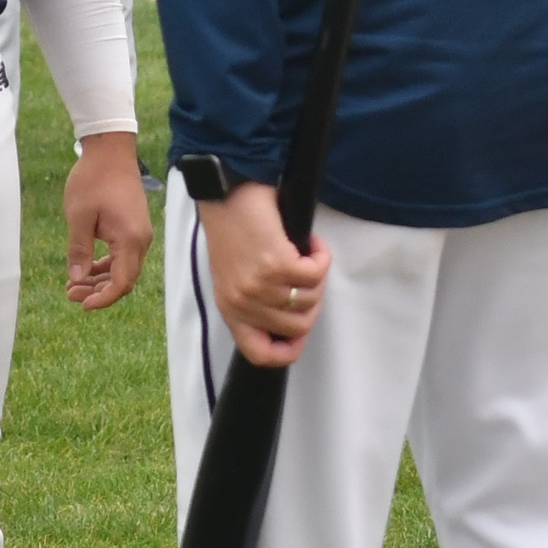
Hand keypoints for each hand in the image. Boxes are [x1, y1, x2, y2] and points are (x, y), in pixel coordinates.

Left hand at [61, 131, 150, 308]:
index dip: (103, 298)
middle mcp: (141, 240)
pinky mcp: (134, 228)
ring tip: (73, 284)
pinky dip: (106, 265)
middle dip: (98, 291)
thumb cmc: (93, 179)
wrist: (110, 150)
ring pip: (123, 268)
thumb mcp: (79, 216)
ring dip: (101, 279)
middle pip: (124, 279)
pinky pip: (123, 255)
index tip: (82, 304)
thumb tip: (77, 280)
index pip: (122, 282)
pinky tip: (86, 269)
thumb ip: (79, 250)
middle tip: (70, 293)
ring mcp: (139, 234)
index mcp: (130, 239)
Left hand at [198, 182, 331, 366]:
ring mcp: (260, 285)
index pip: (260, 354)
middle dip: (312, 301)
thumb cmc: (232, 230)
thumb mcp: (235, 277)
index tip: (301, 335)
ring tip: (306, 254)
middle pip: (298, 327)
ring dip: (317, 276)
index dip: (287, 352)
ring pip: (311, 299)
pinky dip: (321, 256)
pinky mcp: (277, 264)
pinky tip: (312, 243)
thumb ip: (256, 303)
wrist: (226, 193)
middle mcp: (243, 302)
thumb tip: (292, 319)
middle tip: (307, 275)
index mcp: (230, 309)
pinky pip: (317, 273)